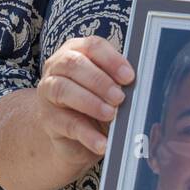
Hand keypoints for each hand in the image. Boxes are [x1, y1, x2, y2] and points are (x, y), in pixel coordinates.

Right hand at [35, 35, 133, 170]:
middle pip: (73, 65)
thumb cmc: (99, 100)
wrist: (76, 134)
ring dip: (90, 102)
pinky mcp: (47, 119)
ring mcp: (48, 93)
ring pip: (63, 89)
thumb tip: (141, 84)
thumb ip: (121, 80)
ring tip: (111, 115)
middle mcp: (57, 67)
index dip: (111, 60)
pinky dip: (87, 134)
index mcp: (77, 51)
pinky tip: (102, 142)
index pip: (92, 46)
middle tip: (120, 97)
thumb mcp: (111, 87)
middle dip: (100, 81)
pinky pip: (66, 124)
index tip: (129, 77)